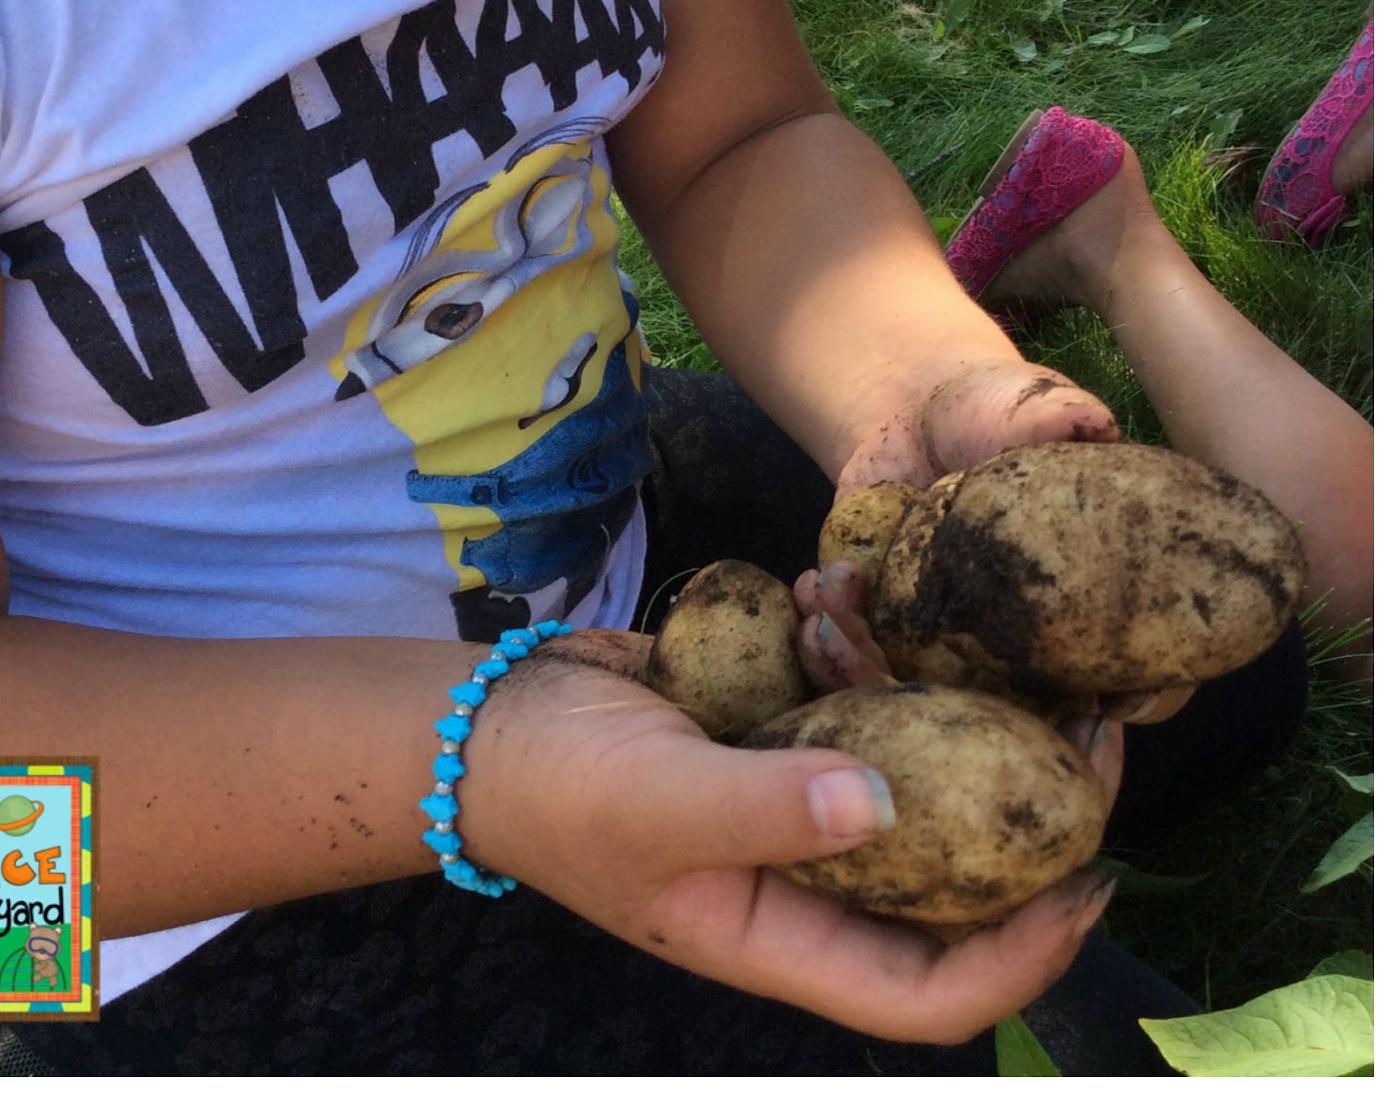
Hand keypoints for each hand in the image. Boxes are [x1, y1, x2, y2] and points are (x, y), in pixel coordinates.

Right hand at [458, 630, 1119, 1045]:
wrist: (488, 718)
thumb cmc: (561, 787)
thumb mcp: (657, 805)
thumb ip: (766, 808)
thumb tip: (887, 806)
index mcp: (785, 934)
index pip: (930, 990)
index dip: (1024, 955)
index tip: (1092, 876)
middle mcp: (805, 878)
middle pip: (945, 879)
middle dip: (1021, 815)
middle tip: (1084, 732)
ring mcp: (791, 797)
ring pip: (907, 776)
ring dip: (933, 706)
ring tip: (958, 634)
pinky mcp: (772, 730)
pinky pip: (845, 702)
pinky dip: (853, 650)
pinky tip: (834, 591)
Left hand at [825, 360, 1194, 726]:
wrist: (914, 409)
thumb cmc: (996, 410)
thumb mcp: (1030, 405)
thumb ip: (1059, 420)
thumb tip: (1090, 423)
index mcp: (1091, 606)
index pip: (1143, 676)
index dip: (1142, 701)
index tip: (1111, 708)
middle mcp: (1032, 650)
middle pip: (1025, 721)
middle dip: (971, 723)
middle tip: (925, 680)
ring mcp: (959, 655)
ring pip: (929, 705)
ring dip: (873, 672)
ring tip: (833, 614)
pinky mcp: (892, 640)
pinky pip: (862, 664)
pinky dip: (829, 640)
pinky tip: (811, 589)